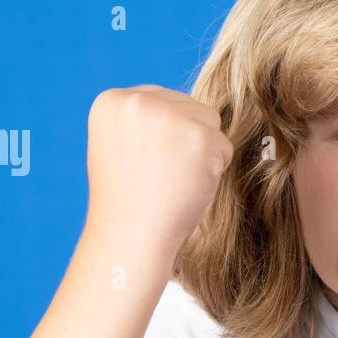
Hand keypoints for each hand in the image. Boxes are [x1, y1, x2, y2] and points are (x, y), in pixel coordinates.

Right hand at [84, 84, 233, 249]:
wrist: (130, 237)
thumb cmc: (128, 200)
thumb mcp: (120, 145)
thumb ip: (145, 121)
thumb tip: (185, 108)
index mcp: (113, 101)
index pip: (162, 101)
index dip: (164, 136)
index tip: (149, 164)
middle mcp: (138, 101)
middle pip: (188, 106)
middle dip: (185, 140)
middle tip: (163, 175)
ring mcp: (170, 116)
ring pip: (209, 123)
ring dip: (203, 152)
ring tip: (175, 179)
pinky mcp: (199, 136)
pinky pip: (224, 147)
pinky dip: (215, 170)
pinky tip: (189, 187)